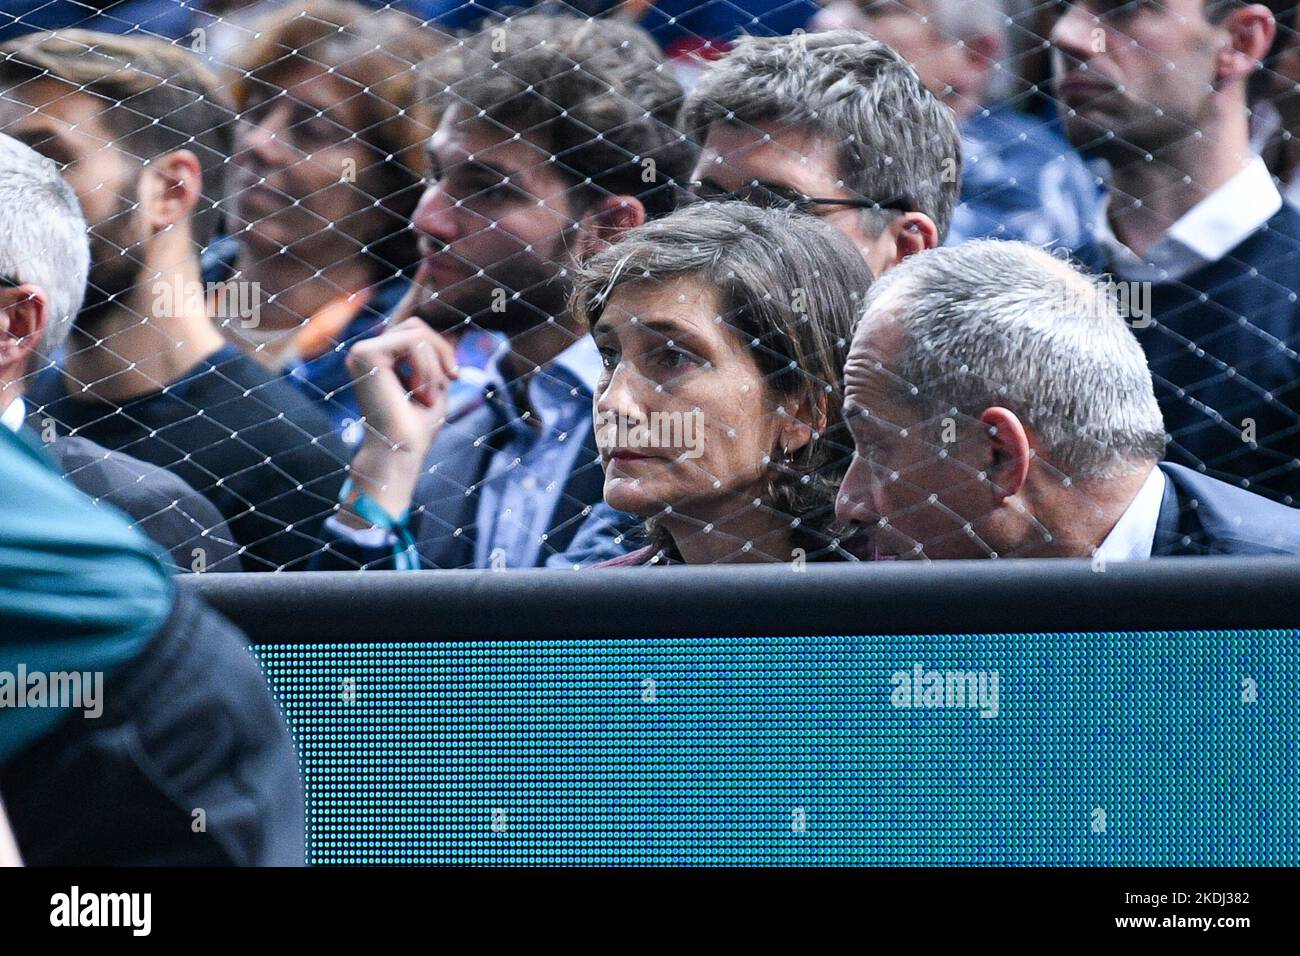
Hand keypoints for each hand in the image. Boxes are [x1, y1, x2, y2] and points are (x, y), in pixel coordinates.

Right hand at [343, 317, 459, 518]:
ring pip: (417, 332)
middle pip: (416, 325)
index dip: (441, 347)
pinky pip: (413, 342)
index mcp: (379, 358)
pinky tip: (420, 394)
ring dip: (434, 366)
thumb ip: (439, 356)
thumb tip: (454, 330)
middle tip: (452, 380)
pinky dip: (427, 368)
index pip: (415, 331)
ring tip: (429, 396)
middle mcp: (366, 351)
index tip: (455, 375)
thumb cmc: (417, 428)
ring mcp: (361, 351)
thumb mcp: (435, 383)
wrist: (400, 453)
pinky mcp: (365, 354)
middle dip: (442, 350)